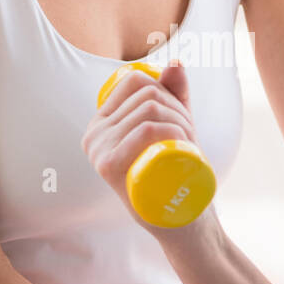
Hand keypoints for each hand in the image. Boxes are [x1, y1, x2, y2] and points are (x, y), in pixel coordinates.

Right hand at [81, 60, 200, 230]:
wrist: (178, 219)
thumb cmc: (173, 170)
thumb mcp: (174, 125)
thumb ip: (174, 93)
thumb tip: (175, 63)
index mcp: (100, 122)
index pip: (134, 81)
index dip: (165, 89)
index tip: (180, 115)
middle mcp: (93, 134)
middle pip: (146, 96)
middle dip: (178, 109)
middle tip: (190, 135)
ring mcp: (98, 151)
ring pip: (150, 112)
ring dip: (180, 121)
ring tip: (189, 143)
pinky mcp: (109, 167)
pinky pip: (144, 130)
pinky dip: (171, 130)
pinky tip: (182, 142)